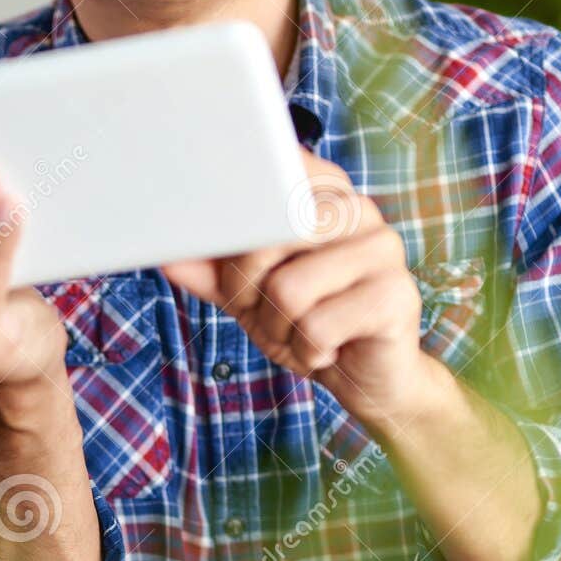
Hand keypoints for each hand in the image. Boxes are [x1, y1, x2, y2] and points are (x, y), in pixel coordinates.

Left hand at [161, 147, 429, 431]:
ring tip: (298, 335)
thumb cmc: (309, 322)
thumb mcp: (249, 294)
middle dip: (245, 289)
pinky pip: (317, 327)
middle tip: (262, 311)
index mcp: (322, 190)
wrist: (370, 378)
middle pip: (266, 238)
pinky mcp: (396, 295)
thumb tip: (164, 251)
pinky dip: (306, 352)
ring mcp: (382, 249)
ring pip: (288, 290)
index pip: (261, 182)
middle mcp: (356, 208)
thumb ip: (211, 269)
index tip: (222, 257)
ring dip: (277, 330)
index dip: (230, 226)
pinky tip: (326, 352)